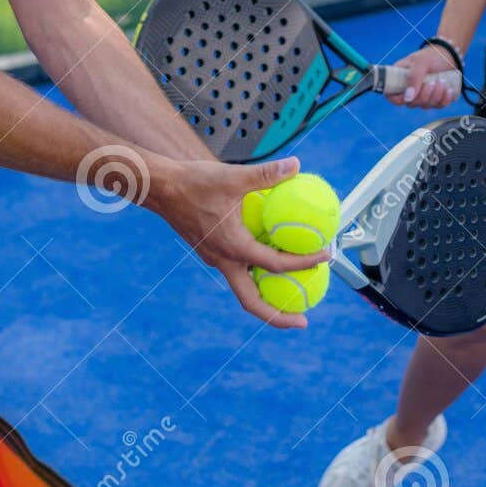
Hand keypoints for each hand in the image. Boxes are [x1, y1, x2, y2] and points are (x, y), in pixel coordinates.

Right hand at [144, 155, 329, 328]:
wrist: (160, 188)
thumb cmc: (193, 183)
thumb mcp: (233, 176)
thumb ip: (266, 174)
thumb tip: (295, 165)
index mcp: (233, 248)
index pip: (276, 265)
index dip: (304, 263)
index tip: (325, 257)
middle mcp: (223, 260)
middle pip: (252, 302)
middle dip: (278, 316)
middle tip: (303, 321)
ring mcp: (215, 259)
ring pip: (243, 289)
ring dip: (266, 298)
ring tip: (290, 298)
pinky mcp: (210, 251)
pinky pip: (236, 271)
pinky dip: (255, 274)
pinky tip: (268, 259)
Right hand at [386, 45, 461, 108]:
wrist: (448, 55)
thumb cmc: (431, 56)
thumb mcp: (421, 62)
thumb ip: (414, 78)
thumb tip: (408, 98)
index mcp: (400, 79)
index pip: (392, 97)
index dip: (398, 100)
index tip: (410, 94)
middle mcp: (409, 89)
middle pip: (411, 104)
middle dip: (424, 96)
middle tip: (432, 82)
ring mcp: (422, 95)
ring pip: (425, 106)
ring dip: (435, 96)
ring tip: (443, 82)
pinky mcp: (435, 98)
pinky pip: (438, 106)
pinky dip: (444, 100)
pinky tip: (448, 89)